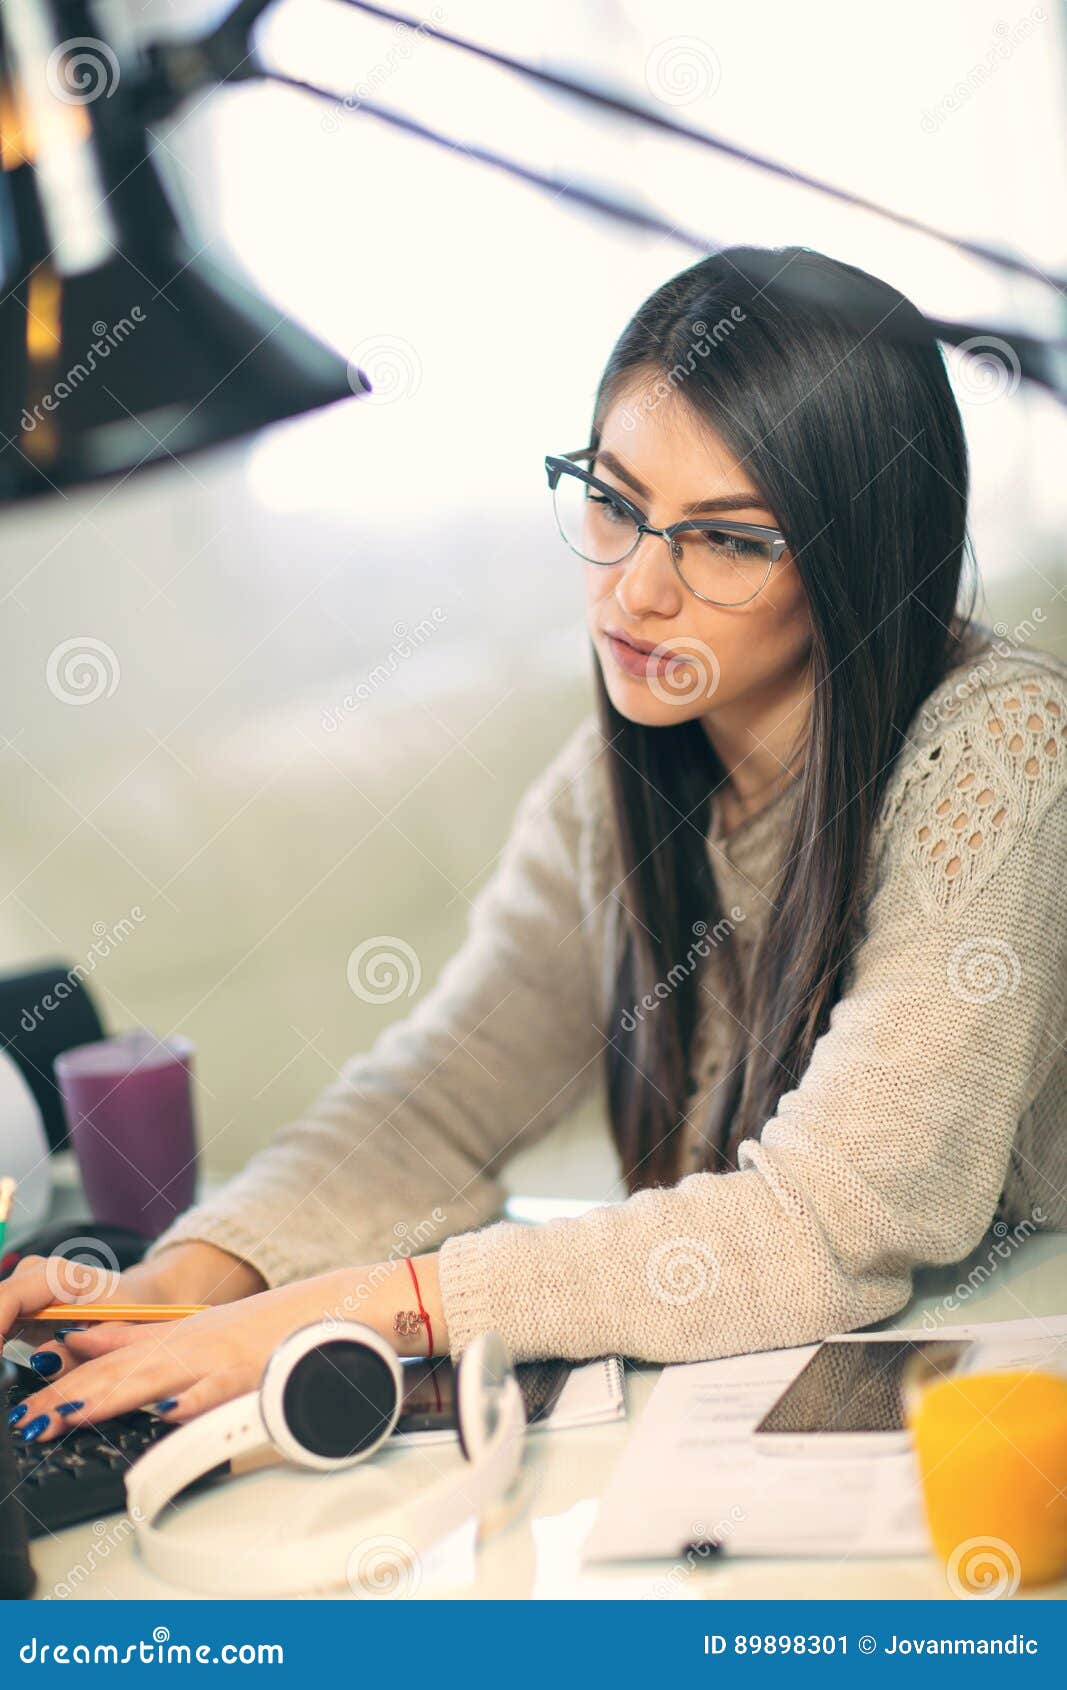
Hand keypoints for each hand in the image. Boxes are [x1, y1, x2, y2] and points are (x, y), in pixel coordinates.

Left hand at [8, 1255, 445, 1443]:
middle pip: (121, 1371)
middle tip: (32, 1418)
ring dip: (111, 1398)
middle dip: (72, 1396)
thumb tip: (84, 1343)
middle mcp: (195, 1343)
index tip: (28, 1399)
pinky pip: (220, 1389)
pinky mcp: (258, 1372)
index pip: (109, 1356)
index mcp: (181, 1337)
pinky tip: (165, 1412)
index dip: (65, 1378)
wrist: (344, 1303)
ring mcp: (224, 1357)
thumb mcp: (203, 1329)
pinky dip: (190, 1401)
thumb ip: (143, 1338)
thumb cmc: (277, 1324)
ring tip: (70, 1415)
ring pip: (156, 1377)